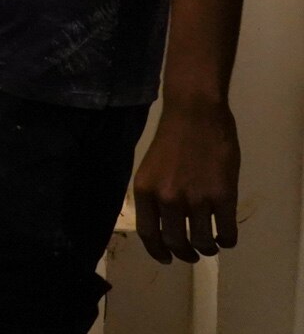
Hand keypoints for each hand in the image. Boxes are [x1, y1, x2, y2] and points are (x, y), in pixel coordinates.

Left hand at [133, 100, 240, 262]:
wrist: (194, 114)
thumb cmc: (172, 137)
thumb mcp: (150, 169)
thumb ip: (154, 195)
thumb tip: (160, 222)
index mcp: (145, 191)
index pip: (148, 234)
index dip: (158, 252)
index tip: (167, 259)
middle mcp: (167, 199)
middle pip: (175, 243)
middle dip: (185, 254)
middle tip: (192, 254)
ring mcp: (196, 199)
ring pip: (202, 242)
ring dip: (207, 249)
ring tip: (211, 245)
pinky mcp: (222, 197)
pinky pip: (225, 233)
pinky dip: (227, 241)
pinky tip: (226, 236)